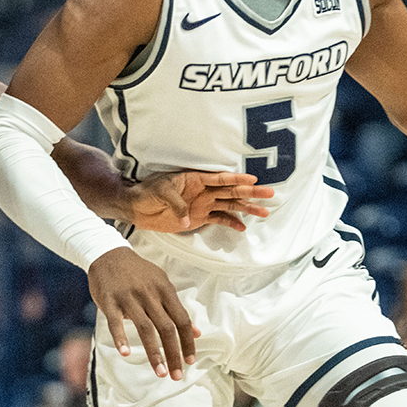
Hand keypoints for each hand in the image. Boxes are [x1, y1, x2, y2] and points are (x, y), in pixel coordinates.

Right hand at [88, 247, 196, 379]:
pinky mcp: (110, 300)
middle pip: (166, 328)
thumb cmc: (138, 273)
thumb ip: (177, 309)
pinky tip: (125, 353)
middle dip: (174, 354)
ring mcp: (129, 297)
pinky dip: (121, 338)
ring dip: (154, 353)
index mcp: (165, 290)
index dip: (188, 341)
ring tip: (160, 372)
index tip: (191, 361)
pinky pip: (115, 322)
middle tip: (177, 375)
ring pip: (145, 328)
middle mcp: (149, 294)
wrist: (108, 253)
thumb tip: (197, 332)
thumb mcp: (161, 285)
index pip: (181, 320)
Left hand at [129, 170, 274, 232]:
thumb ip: (177, 204)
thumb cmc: (148, 192)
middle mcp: (204, 191)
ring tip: (264, 213)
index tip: (254, 180)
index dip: (237, 180)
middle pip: (232, 192)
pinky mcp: (199, 218)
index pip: (221, 179)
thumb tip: (188, 218)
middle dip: (251, 194)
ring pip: (230, 206)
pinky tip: (243, 228)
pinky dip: (231, 223)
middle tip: (270, 194)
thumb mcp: (162, 192)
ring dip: (247, 209)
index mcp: (196, 180)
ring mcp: (203, 205)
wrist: (137, 207)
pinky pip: (219, 220)